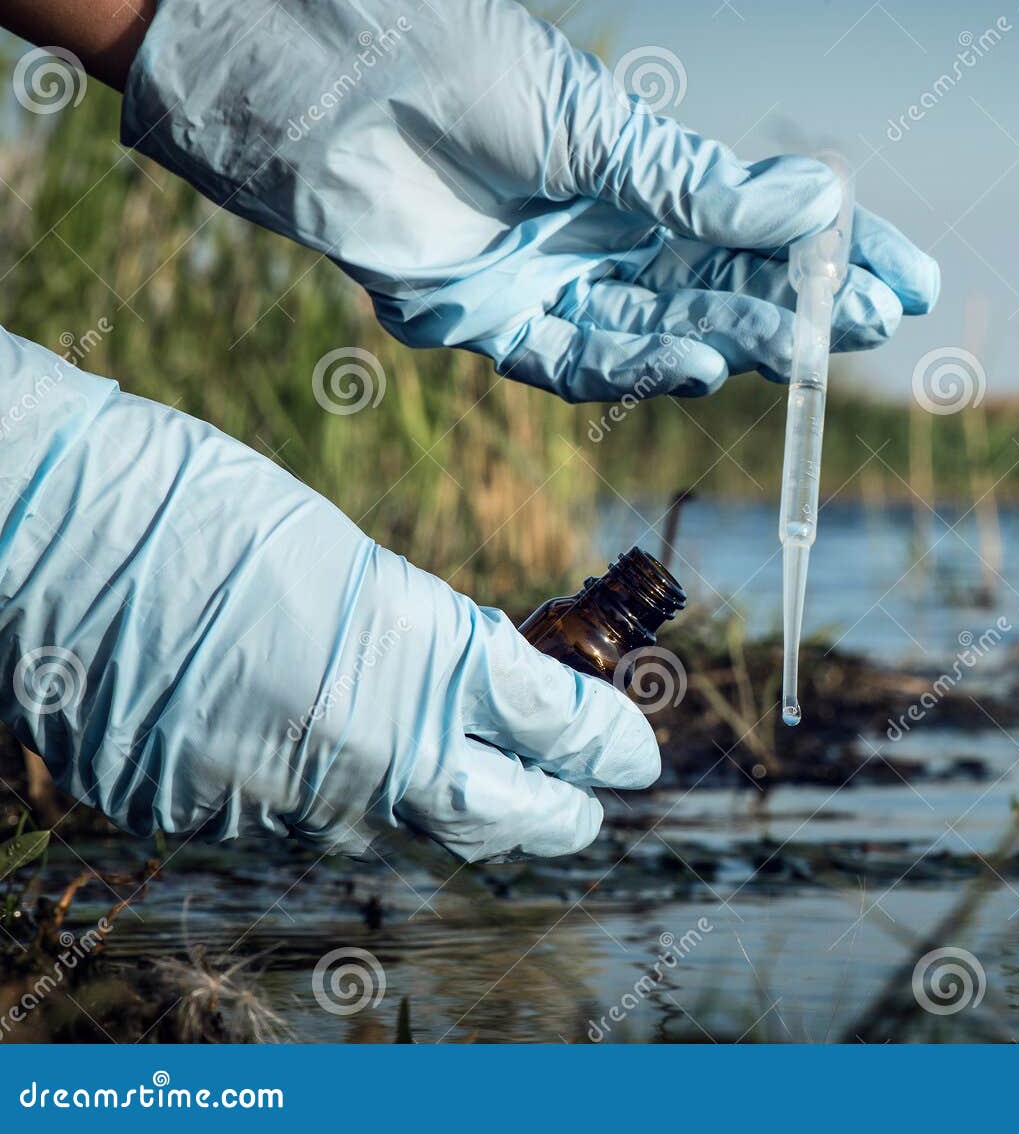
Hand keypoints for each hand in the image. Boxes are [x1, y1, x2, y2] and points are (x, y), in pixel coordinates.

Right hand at [0, 328, 657, 860]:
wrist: (40, 531)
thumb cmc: (201, 506)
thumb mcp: (354, 566)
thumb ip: (426, 644)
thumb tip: (474, 690)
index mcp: (426, 664)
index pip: (560, 729)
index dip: (612, 743)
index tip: (638, 752)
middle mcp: (371, 756)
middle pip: (507, 821)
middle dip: (560, 815)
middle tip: (589, 804)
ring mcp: (284, 804)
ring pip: (403, 833)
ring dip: (449, 813)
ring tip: (474, 789)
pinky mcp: (206, 821)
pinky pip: (298, 824)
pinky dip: (332, 796)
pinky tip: (322, 754)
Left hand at [119, 0, 939, 401]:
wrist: (325, 84)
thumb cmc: (455, 69)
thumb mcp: (595, 128)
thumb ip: (696, 187)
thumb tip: (817, 208)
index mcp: (634, 167)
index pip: (757, 220)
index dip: (833, 252)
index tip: (907, 278)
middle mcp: (603, 229)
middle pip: (723, 284)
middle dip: (802, 304)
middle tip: (874, 323)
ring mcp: (554, 278)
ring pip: (667, 327)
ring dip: (737, 340)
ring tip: (808, 348)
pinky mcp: (498, 324)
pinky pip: (585, 363)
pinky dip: (644, 368)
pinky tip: (705, 366)